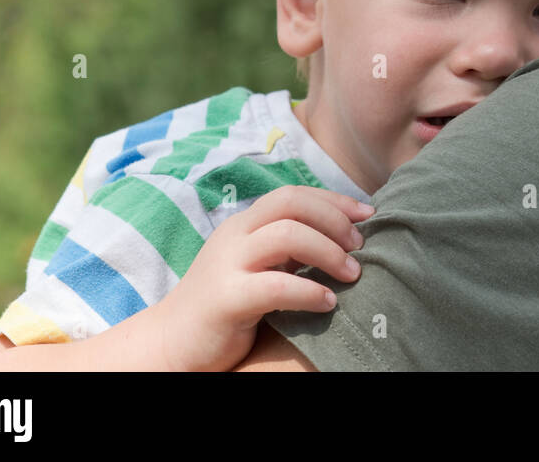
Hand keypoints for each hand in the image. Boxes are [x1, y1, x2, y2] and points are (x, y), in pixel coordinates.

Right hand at [156, 185, 373, 371]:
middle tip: (360, 246)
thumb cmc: (226, 305)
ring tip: (351, 274)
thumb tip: (344, 237)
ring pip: (287, 235)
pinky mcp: (225, 300)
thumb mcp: (257, 266)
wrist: (170, 343)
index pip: (293, 194)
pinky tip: (328, 302)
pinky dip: (310, 291)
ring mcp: (227, 265)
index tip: (368, 214)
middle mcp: (235, 236)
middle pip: (291, 203)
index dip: (334, 200)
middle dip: (334, 219)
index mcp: (244, 225)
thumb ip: (289, 248)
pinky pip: (277, 286)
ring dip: (329, 252)